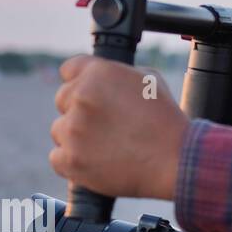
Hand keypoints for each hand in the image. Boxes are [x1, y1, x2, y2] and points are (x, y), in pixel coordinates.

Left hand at [49, 55, 188, 200]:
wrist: (174, 160)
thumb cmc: (165, 121)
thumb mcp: (147, 80)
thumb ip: (115, 74)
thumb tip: (99, 77)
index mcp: (98, 74)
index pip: (68, 69)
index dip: (79, 82)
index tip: (87, 95)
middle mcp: (81, 97)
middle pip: (62, 99)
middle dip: (78, 110)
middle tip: (103, 125)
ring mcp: (73, 130)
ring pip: (59, 130)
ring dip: (75, 137)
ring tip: (103, 145)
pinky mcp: (71, 159)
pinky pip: (57, 158)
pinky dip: (72, 161)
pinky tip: (94, 161)